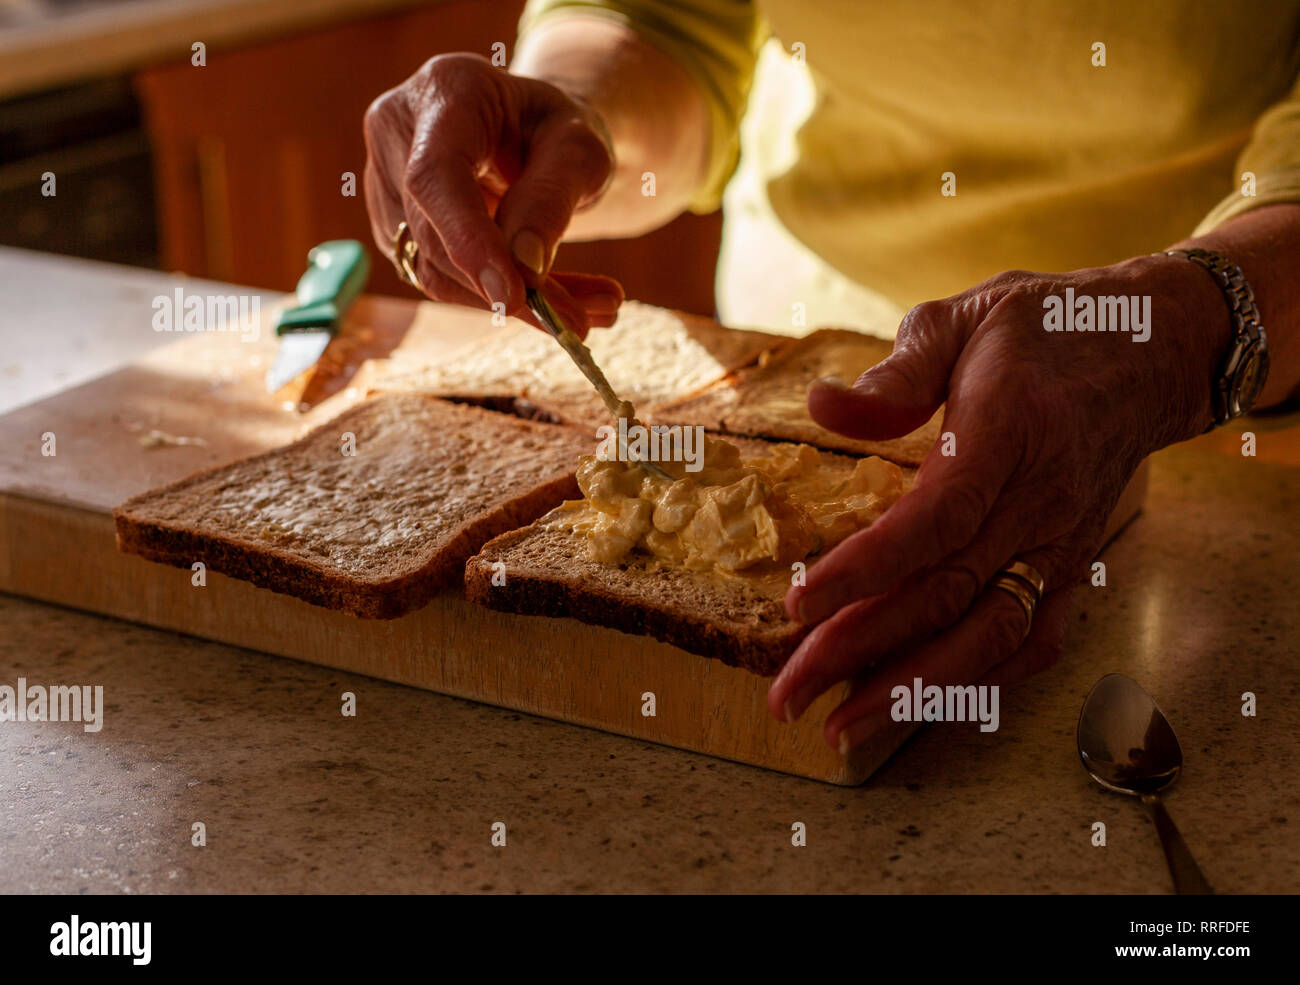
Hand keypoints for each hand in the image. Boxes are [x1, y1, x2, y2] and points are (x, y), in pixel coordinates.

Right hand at [363, 53, 623, 336]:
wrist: (531, 132)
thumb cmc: (555, 130)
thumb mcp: (578, 149)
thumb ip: (552, 199)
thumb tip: (525, 268)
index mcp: (445, 91)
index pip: (437, 175)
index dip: (469, 239)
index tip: (515, 295)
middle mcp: (397, 132)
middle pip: (436, 232)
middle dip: (509, 286)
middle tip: (583, 319)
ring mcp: (385, 182)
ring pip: (434, 269)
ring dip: (511, 302)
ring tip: (587, 312)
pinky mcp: (393, 227)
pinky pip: (439, 279)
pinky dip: (497, 297)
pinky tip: (553, 301)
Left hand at [769, 255, 1228, 749]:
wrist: (1152, 351)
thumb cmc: (1044, 329)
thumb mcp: (965, 318)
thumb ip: (898, 371)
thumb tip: (822, 406)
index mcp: (1007, 432)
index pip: (934, 519)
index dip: (866, 569)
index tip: (797, 603)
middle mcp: (1040, 501)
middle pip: (946, 594)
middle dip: (860, 652)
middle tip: (787, 692)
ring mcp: (1062, 542)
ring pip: (990, 635)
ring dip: (913, 689)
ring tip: (841, 728)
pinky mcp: (1072, 564)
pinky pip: (1032, 641)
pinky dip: (977, 681)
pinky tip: (919, 704)